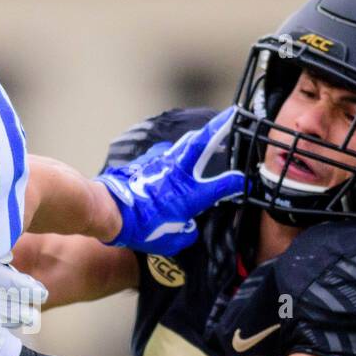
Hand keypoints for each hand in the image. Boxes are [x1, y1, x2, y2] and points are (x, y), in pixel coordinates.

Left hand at [97, 106, 245, 254]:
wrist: (110, 210)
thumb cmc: (139, 227)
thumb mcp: (168, 242)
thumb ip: (184, 234)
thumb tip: (188, 228)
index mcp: (189, 194)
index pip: (221, 186)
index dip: (236, 183)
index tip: (245, 180)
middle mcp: (178, 173)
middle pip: (201, 144)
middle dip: (219, 127)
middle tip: (231, 113)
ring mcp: (160, 164)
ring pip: (181, 145)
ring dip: (194, 139)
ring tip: (205, 133)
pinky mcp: (144, 163)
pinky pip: (162, 155)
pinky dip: (170, 156)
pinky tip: (169, 160)